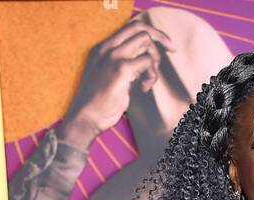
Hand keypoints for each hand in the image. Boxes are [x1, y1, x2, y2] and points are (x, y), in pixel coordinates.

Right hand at [60, 17, 174, 144]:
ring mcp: (113, 56)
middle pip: (141, 28)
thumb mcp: (109, 77)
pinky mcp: (121, 69)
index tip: (165, 44)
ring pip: (146, 42)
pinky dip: (151, 75)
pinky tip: (144, 88)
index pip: (131, 27)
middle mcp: (107, 47)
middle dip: (161, 40)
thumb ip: (123, 65)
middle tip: (168, 56)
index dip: (152, 32)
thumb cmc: (98, 104)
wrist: (85, 119)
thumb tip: (145, 60)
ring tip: (148, 81)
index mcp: (102, 47)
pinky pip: (147, 62)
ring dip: (154, 62)